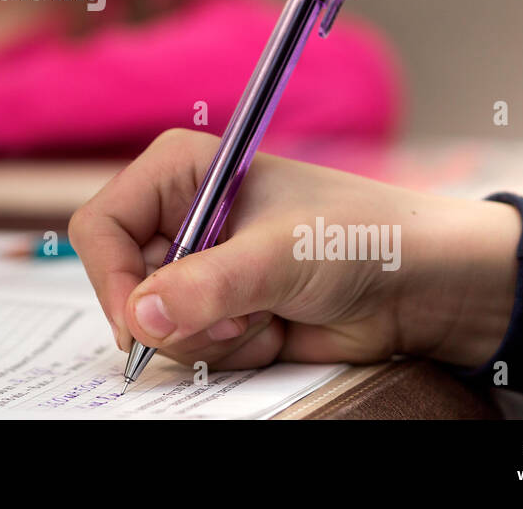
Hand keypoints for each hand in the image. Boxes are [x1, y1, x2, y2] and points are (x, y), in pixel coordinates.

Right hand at [69, 129, 521, 371]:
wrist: (421, 284)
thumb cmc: (361, 236)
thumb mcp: (280, 255)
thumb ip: (207, 285)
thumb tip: (139, 315)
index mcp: (179, 171)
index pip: (102, 226)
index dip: (113, 278)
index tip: (142, 321)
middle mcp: (179, 215)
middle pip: (123, 284)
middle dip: (179, 316)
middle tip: (235, 317)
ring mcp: (197, 266)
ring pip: (154, 325)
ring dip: (212, 338)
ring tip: (268, 314)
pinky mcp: (218, 310)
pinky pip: (189, 349)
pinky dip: (231, 352)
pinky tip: (276, 327)